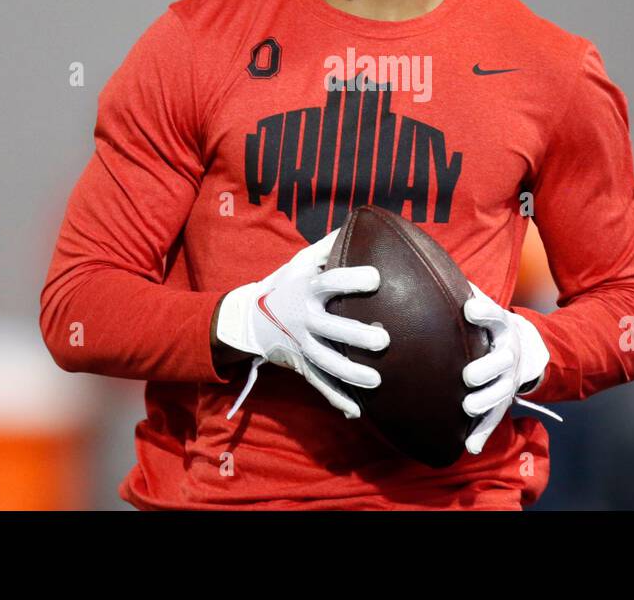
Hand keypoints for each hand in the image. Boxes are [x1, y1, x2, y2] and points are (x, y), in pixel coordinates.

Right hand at [216, 228, 389, 419]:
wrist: (249, 319)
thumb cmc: (285, 284)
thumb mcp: (300, 262)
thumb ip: (328, 246)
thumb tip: (359, 222)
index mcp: (307, 290)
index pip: (330, 282)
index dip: (351, 279)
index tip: (376, 277)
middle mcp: (304, 319)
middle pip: (331, 328)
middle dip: (356, 335)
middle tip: (384, 340)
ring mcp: (302, 345)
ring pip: (327, 362)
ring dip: (351, 374)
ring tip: (377, 381)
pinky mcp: (302, 365)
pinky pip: (319, 384)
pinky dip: (336, 398)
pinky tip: (356, 411)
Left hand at [461, 280, 561, 454]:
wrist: (523, 349)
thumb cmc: (488, 327)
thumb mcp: (482, 306)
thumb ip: (464, 291)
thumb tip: (430, 262)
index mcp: (502, 328)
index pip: (496, 318)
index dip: (484, 313)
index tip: (468, 308)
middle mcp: (508, 355)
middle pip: (501, 363)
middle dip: (486, 370)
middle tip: (467, 376)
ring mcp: (507, 381)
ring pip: (499, 394)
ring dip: (484, 402)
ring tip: (467, 406)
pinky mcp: (502, 402)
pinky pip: (493, 421)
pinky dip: (482, 434)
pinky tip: (470, 447)